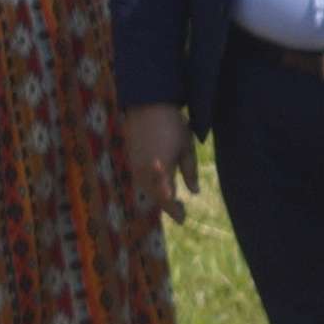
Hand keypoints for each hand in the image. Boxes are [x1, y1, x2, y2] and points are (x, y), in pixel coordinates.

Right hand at [122, 103, 195, 223]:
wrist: (147, 104)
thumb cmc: (173, 125)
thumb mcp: (187, 149)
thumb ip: (190, 172)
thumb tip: (193, 192)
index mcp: (161, 170)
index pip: (167, 198)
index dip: (174, 211)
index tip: (183, 219)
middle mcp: (145, 170)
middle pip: (155, 196)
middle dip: (167, 205)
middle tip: (180, 211)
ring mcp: (135, 163)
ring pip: (145, 188)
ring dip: (157, 196)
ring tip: (172, 199)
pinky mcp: (130, 156)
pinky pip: (139, 178)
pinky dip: (149, 185)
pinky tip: (158, 185)